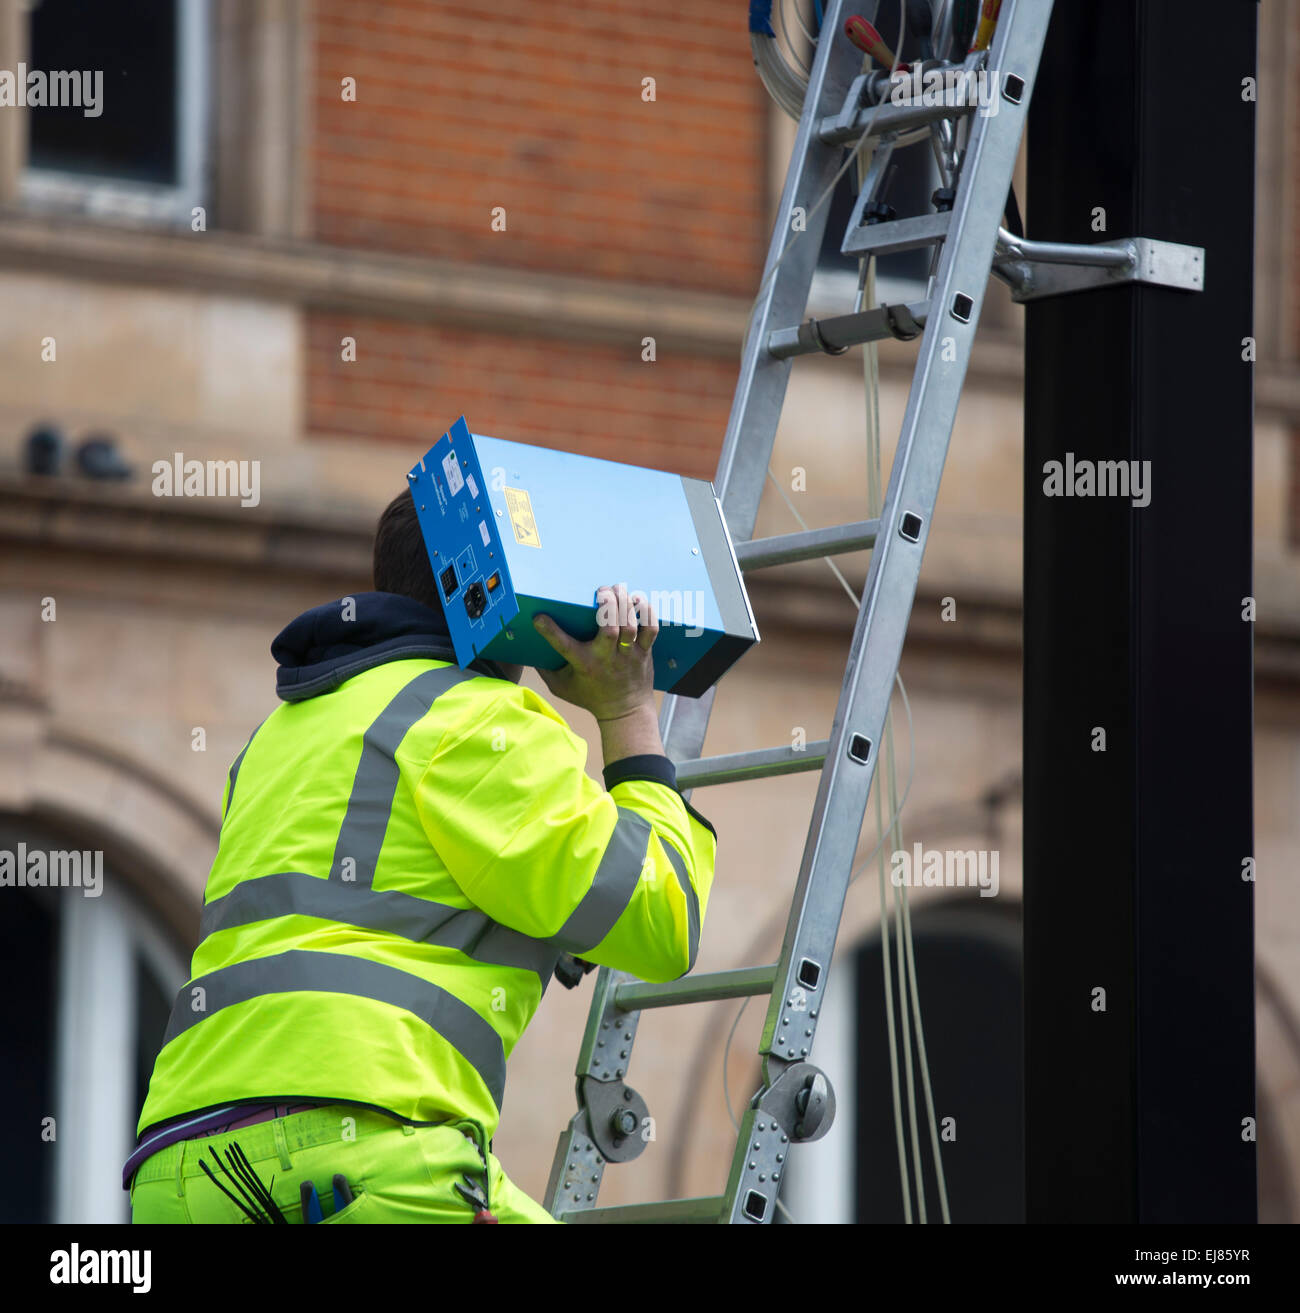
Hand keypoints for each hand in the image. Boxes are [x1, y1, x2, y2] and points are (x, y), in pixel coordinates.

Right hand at [533, 584, 657, 721]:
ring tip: (619, 588)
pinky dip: (647, 614)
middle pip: (609, 629)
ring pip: (629, 626)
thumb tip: (530, 649)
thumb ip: (546, 670)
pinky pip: (651, 630)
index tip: (539, 618)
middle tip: (601, 591)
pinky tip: (640, 600)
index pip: (564, 646)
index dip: (550, 631)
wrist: (625, 712)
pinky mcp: (644, 652)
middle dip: (607, 605)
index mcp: (584, 664)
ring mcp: (628, 655)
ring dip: (625, 604)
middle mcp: (606, 658)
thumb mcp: (562, 687)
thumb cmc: (591, 697)